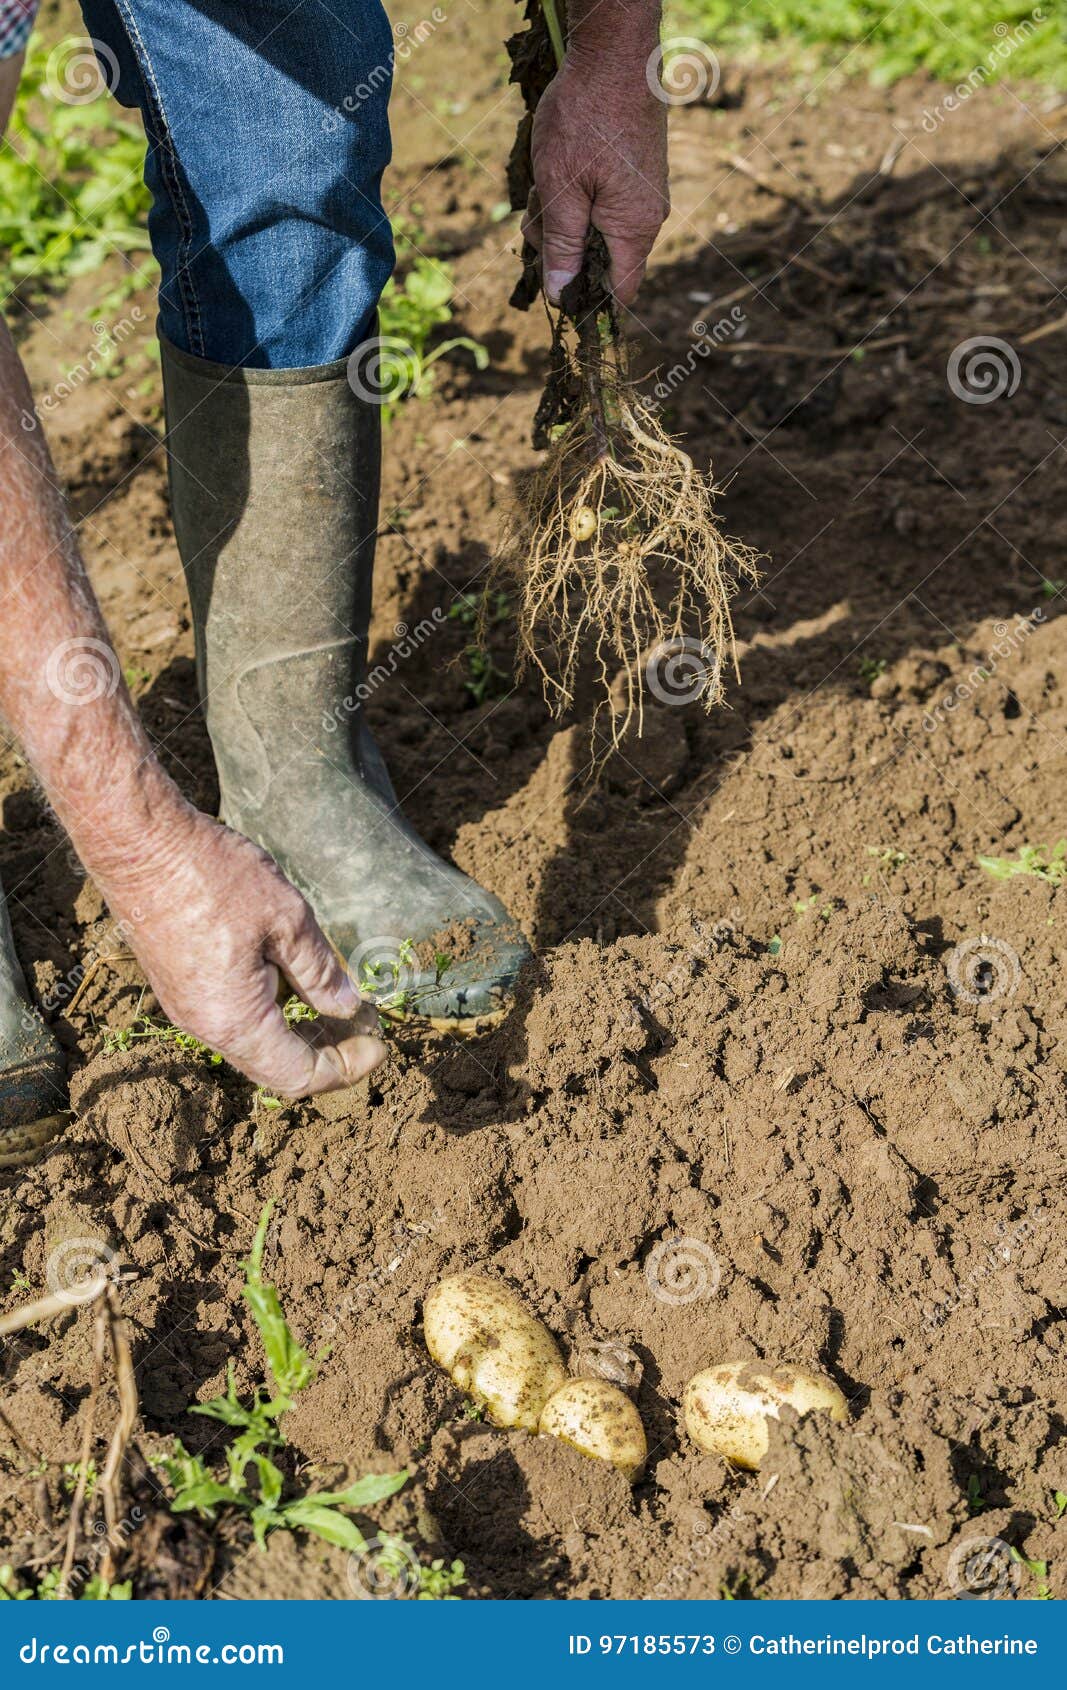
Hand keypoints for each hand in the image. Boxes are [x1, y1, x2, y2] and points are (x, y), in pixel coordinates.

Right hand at [92, 801, 385, 1097]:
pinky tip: (295, 981)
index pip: (301, 1076)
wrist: (137, 843)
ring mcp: (186, 1008)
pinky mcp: (179, 985)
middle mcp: (205, 1026)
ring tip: (339, 1002)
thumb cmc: (212, 876)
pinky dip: (272, 1014)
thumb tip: (346, 1007)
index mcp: (236, 1021)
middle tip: (366, 1022)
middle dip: (328, 1052)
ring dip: (299, 1033)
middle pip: (277, 1068)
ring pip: (254, 1045)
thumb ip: (320, 971)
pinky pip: (233, 1019)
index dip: (347, 1068)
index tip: (380, 1041)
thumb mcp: (286, 919)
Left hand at [524, 46, 668, 306]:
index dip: (588, 302)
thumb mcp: (560, 190)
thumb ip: (562, 247)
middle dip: (563, 246)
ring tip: (547, 177)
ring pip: (596, 227)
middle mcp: (648, 217)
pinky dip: (575, 192)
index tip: (556, 291)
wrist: (615, 53)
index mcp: (635, 230)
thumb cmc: (586, 119)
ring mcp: (644, 192)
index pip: (620, 293)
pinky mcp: (636, 171)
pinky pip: (602, 200)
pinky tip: (560, 164)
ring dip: (563, 214)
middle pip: (601, 260)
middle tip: (537, 214)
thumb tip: (560, 295)